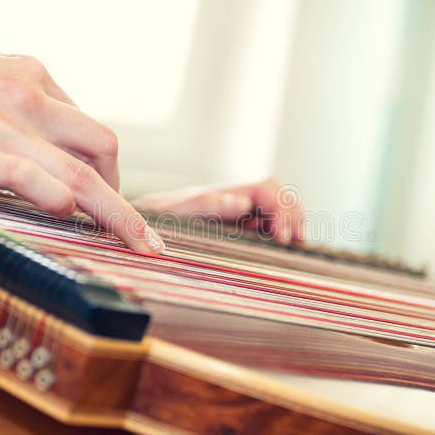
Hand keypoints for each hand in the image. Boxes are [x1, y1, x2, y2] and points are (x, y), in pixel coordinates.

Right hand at [0, 14, 163, 253]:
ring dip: (118, 214)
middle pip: (102, 148)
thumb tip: (46, 152)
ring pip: (81, 172)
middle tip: (136, 234)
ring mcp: (2, 124)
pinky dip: (59, 198)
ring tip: (140, 245)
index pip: (89, 128)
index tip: (109, 199)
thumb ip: (20, 111)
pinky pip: (30, 176)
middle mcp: (29, 96)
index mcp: (33, 77)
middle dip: (125, 197)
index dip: (106, 170)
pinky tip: (72, 218)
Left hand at [132, 178, 304, 243]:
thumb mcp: (178, 211)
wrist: (139, 224)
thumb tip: (241, 202)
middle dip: (293, 213)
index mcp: (225, 191)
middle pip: (278, 193)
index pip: (266, 189)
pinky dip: (280, 229)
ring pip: (276, 206)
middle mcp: (235, 198)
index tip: (282, 237)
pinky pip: (266, 222)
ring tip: (295, 242)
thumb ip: (207, 203)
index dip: (280, 210)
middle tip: (295, 241)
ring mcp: (237, 211)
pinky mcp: (235, 226)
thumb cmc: (157, 217)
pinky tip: (280, 244)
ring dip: (291, 219)